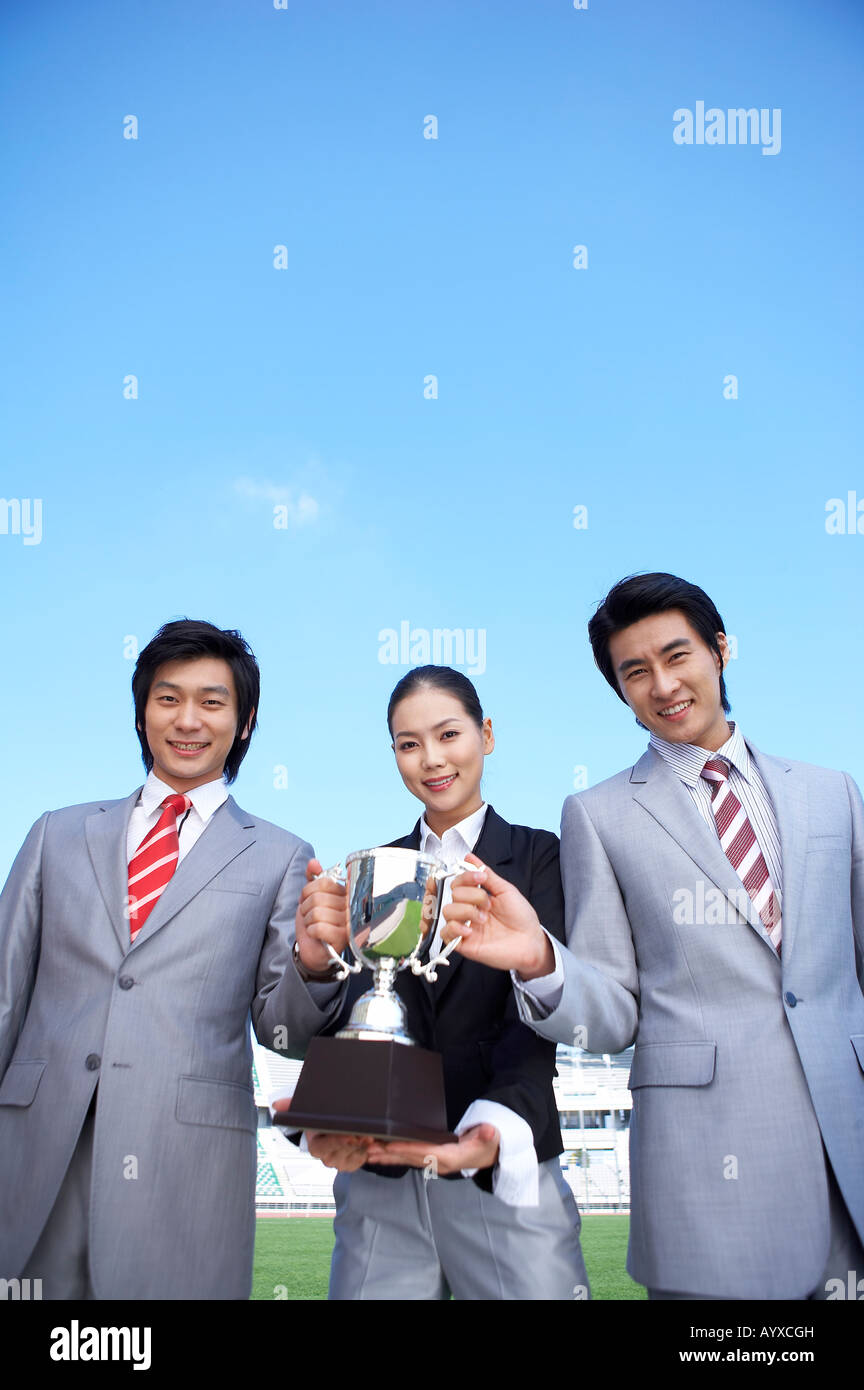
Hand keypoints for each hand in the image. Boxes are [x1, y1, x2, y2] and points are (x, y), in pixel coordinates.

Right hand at [270, 1097, 372, 1170]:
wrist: (332, 1126)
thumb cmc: (320, 1117)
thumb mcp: (309, 1109)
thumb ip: (293, 1105)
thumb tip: (277, 1104)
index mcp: (315, 1145)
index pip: (325, 1146)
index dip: (338, 1141)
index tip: (349, 1134)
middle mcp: (326, 1157)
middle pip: (341, 1153)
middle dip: (355, 1144)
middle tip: (367, 1135)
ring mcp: (340, 1161)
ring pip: (354, 1157)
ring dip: (365, 1148)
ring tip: (374, 1138)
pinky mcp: (353, 1162)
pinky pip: (362, 1160)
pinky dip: (370, 1153)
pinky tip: (377, 1145)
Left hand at [294, 858, 348, 972]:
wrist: (313, 950)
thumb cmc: (315, 922)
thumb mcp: (310, 898)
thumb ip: (312, 879)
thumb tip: (313, 862)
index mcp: (345, 894)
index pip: (324, 882)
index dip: (308, 891)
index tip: (308, 901)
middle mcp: (351, 906)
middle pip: (318, 898)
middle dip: (306, 908)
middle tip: (311, 917)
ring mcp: (349, 922)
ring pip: (317, 913)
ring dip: (308, 921)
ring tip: (314, 926)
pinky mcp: (343, 938)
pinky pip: (319, 927)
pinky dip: (311, 931)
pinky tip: (317, 935)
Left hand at [365, 1123, 499, 1174]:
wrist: (486, 1155)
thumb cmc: (485, 1144)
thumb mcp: (489, 1138)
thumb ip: (487, 1135)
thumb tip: (489, 1131)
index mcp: (449, 1157)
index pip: (424, 1152)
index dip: (406, 1148)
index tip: (389, 1145)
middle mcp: (437, 1163)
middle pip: (409, 1157)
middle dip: (388, 1153)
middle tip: (368, 1148)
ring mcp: (431, 1163)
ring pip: (404, 1160)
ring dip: (385, 1157)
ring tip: (366, 1153)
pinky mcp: (427, 1160)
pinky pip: (406, 1159)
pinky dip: (391, 1157)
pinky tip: (377, 1156)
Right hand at [441, 853, 554, 978]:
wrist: (530, 941)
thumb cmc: (521, 917)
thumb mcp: (505, 890)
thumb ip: (487, 875)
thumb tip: (470, 857)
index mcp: (476, 897)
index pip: (458, 882)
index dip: (466, 877)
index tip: (481, 878)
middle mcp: (468, 910)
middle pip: (453, 894)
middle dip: (473, 896)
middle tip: (489, 905)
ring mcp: (464, 926)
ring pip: (447, 911)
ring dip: (466, 911)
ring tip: (484, 919)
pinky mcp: (463, 944)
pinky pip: (445, 933)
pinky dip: (455, 928)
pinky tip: (470, 930)